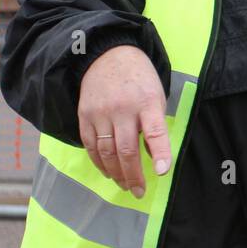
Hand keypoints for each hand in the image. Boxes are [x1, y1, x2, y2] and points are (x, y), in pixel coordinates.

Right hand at [77, 45, 171, 198]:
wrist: (107, 55)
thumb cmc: (139, 79)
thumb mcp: (156, 96)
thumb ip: (155, 124)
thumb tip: (153, 157)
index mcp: (146, 101)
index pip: (155, 131)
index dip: (159, 153)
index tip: (161, 172)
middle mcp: (122, 108)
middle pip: (126, 149)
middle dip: (133, 175)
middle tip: (139, 191)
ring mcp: (100, 113)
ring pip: (106, 152)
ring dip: (116, 173)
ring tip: (126, 185)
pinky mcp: (84, 116)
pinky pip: (91, 146)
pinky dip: (99, 163)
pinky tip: (108, 172)